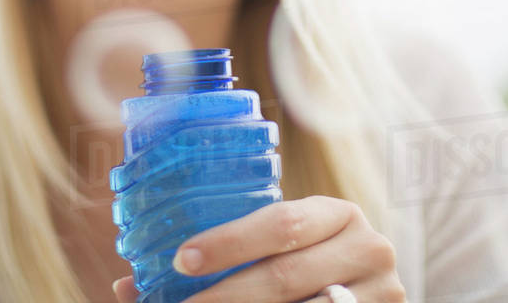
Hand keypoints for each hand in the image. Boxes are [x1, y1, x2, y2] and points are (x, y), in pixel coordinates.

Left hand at [112, 196, 405, 302]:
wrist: (366, 293)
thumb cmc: (307, 266)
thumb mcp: (281, 248)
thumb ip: (221, 256)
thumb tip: (125, 288)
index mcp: (337, 213)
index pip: (281, 223)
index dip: (229, 242)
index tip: (181, 260)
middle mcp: (369, 248)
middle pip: (284, 277)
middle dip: (223, 296)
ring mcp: (382, 293)